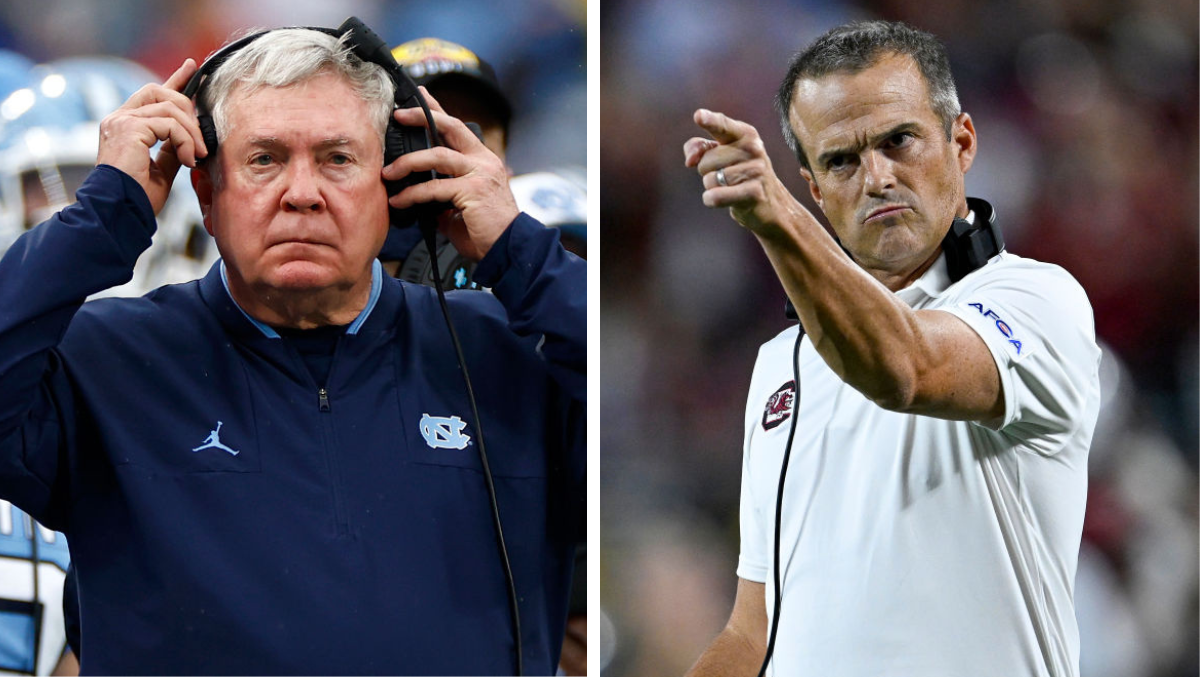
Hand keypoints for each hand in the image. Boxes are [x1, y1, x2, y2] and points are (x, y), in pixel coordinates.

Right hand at [96, 59, 206, 212]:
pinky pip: (169, 123)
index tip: (193, 68)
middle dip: (187, 106)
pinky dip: (185, 140)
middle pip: (159, 91)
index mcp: (125, 125)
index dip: (175, 79)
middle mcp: (119, 119)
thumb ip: (173, 148)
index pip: (151, 94)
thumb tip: (191, 137)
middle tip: (201, 137)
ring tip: (197, 155)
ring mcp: (121, 121)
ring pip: (169, 107)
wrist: (120, 211)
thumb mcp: (162, 169)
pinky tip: (188, 159)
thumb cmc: (138, 197)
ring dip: (191, 132)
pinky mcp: (128, 128)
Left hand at [382, 87, 518, 260]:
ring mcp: (480, 174)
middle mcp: (483, 161)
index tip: (420, 96)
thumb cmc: (487, 230)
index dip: (437, 110)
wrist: (508, 250)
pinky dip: (412, 194)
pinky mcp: (473, 191)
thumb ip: (443, 193)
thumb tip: (417, 191)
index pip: (457, 128)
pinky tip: (399, 201)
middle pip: (450, 127)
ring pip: (437, 155)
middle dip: (422, 116)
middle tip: (399, 115)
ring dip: (408, 162)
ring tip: (388, 172)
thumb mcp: (462, 205)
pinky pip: (434, 188)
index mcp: (482, 160)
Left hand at [683, 108, 807, 238]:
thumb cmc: (739, 174)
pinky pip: (716, 196)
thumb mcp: (720, 155)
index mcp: (745, 134)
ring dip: (712, 187)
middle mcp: (753, 148)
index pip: (722, 126)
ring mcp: (756, 170)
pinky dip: (712, 200)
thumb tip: (690, 160)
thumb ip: (699, 148)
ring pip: (710, 179)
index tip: (698, 115)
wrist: (770, 204)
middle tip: (727, 175)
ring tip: (730, 187)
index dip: (709, 121)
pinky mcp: (754, 193)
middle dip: (708, 172)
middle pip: (706, 161)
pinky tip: (724, 199)